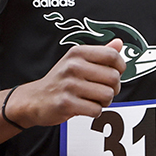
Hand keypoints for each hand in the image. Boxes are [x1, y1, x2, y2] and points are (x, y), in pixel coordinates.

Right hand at [7, 40, 125, 126]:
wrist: (35, 99)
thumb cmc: (60, 81)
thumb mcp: (77, 61)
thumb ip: (99, 53)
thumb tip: (118, 43)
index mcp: (77, 53)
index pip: (112, 56)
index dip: (120, 67)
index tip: (115, 74)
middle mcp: (73, 66)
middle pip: (114, 78)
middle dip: (113, 89)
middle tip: (102, 91)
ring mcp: (69, 85)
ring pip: (107, 95)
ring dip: (104, 102)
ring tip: (92, 99)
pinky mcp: (66, 103)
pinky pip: (96, 110)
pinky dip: (94, 112)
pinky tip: (84, 107)